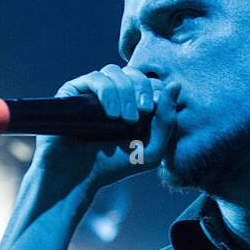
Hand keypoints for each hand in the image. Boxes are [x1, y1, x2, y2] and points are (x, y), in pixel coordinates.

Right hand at [30, 64, 180, 196]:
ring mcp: (92, 92)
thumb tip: (175, 85)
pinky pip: (94, 78)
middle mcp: (112, 96)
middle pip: (133, 73)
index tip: (152, 111)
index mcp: (132, 106)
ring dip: (125, 92)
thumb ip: (167, 121)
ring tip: (124, 119)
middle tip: (142, 112)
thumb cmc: (114, 166)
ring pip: (114, 72)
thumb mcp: (151, 150)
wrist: (78, 177)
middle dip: (142, 89)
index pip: (149, 81)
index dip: (155, 90)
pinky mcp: (73, 92)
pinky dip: (107, 92)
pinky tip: (111, 115)